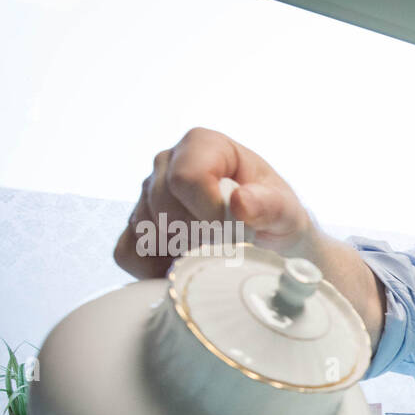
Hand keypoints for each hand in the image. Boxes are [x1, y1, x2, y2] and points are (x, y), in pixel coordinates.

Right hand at [114, 127, 318, 279]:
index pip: (186, 177)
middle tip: (228, 249)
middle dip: (197, 236)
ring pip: (144, 229)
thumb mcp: (286, 210)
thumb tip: (241, 202)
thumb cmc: (275, 216)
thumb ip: (270, 205)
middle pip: (162, 205)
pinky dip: (154, 269)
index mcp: (204, 145)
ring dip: (179, 253)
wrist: (267, 239)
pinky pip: (128, 252)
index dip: (207, 213)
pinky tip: (186, 267)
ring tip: (213, 255)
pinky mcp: (137, 224)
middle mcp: (168, 163)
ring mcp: (148, 193)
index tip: (232, 234)